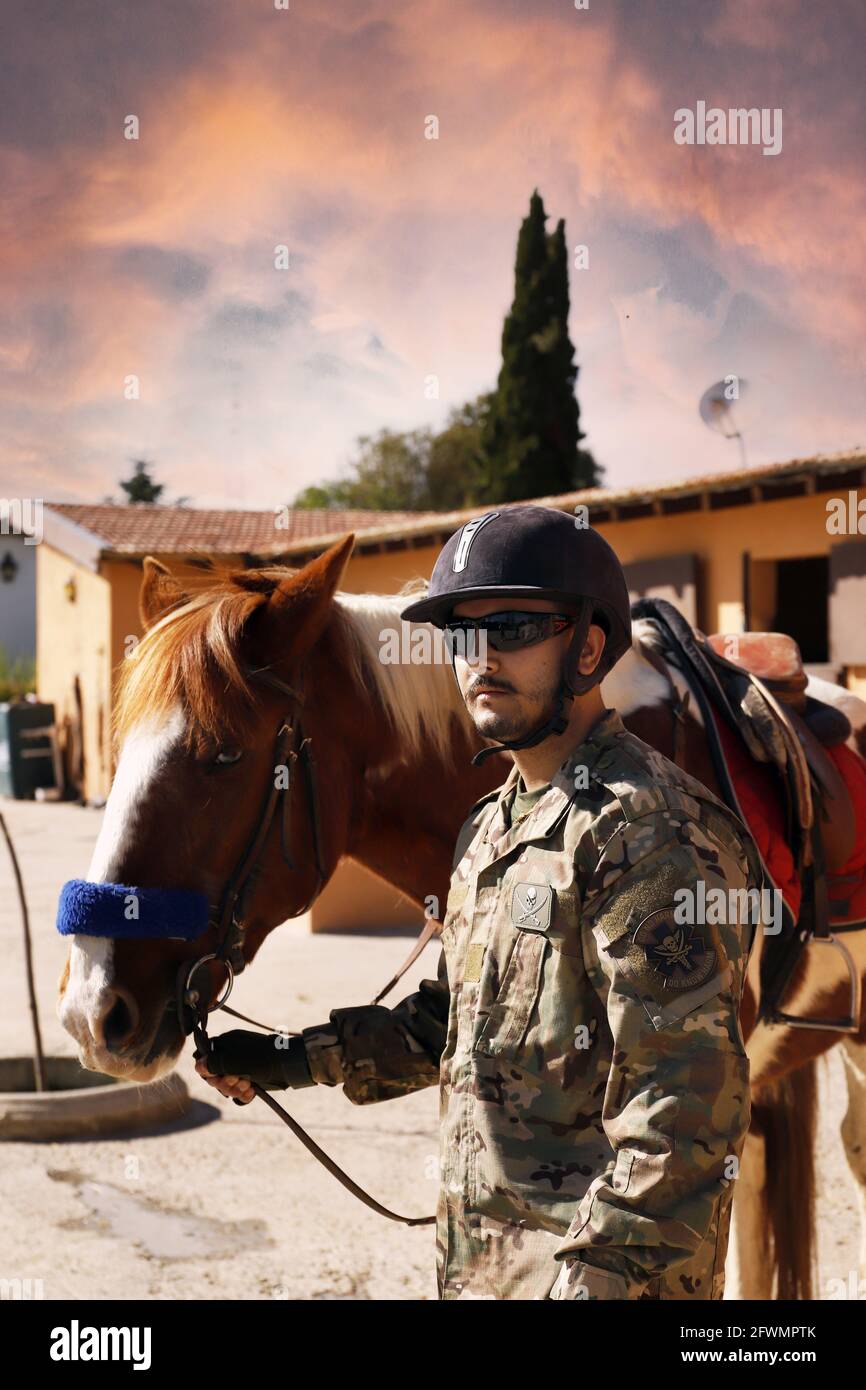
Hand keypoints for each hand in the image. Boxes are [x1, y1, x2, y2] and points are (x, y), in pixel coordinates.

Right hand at [195, 1027, 315, 1093]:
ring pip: (228, 1086)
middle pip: (216, 1076)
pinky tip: (251, 1091)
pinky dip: (244, 1094)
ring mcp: (242, 1067)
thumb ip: (215, 1063)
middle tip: (237, 1080)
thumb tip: (198, 1065)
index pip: (207, 1061)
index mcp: (226, 1044)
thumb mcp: (235, 1060)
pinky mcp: (251, 1079)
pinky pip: (240, 1092)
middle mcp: (232, 1055)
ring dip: (235, 1088)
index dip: (210, 1073)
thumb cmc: (262, 1058)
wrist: (289, 1064)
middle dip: (225, 1082)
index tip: (218, 1077)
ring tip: (247, 1085)